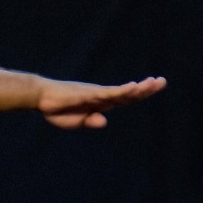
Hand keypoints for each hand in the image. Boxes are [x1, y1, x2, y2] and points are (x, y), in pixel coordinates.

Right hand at [37, 76, 165, 128]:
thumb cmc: (56, 109)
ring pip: (121, 92)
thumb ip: (90, 121)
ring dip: (139, 88)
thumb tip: (104, 121)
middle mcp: (102, 96)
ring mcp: (96, 94)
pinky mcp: (88, 94)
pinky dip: (121, 91)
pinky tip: (133, 87)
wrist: (40, 98)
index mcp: (101, 103)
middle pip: (128, 94)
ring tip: (154, 82)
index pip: (125, 100)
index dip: (140, 94)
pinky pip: (108, 93)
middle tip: (162, 81)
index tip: (154, 87)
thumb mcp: (75, 121)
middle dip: (146, 88)